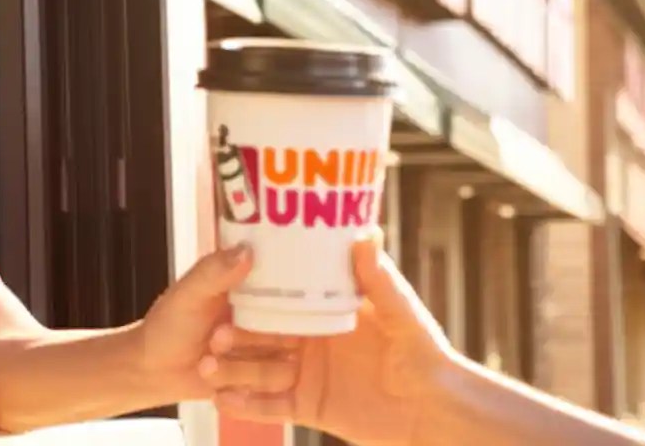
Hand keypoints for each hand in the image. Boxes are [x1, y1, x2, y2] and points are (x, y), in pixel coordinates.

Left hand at [137, 245, 300, 402]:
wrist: (155, 371)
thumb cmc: (169, 325)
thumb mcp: (187, 295)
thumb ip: (214, 272)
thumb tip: (248, 251)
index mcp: (256, 291)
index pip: (290, 291)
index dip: (284, 301)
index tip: (259, 312)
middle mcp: (270, 320)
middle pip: (290, 334)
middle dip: (249, 342)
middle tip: (215, 340)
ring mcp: (268, 352)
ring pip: (282, 367)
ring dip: (240, 368)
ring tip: (206, 363)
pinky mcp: (262, 381)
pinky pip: (272, 388)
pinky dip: (242, 387)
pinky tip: (217, 383)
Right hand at [210, 232, 458, 445]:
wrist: (436, 410)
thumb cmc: (426, 355)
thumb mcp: (402, 315)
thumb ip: (379, 280)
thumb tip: (364, 233)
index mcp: (326, 312)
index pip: (283, 302)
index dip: (255, 301)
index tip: (227, 296)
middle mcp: (311, 340)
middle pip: (263, 337)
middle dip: (235, 338)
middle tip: (211, 339)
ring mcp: (306, 374)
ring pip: (260, 371)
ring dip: (233, 372)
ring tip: (208, 373)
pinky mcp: (308, 406)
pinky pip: (271, 406)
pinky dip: (247, 405)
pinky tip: (223, 403)